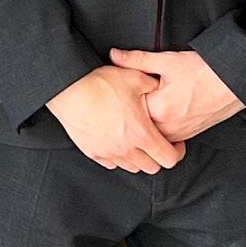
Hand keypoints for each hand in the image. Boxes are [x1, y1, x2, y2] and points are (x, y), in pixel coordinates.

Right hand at [45, 65, 183, 173]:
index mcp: (141, 134)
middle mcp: (126, 149)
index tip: (175, 143)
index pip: (169, 158)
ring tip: (137, 141)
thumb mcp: (135, 78)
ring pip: (132, 168)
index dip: (177, 152)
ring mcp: (108, 153)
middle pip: (152, 168)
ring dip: (139, 158)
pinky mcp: (93, 153)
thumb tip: (164, 88)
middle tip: (157, 141)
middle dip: (158, 156)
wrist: (68, 89)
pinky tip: (118, 142)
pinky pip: (112, 164)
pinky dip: (119, 157)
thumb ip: (155, 86)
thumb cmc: (100, 84)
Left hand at [110, 48, 244, 140]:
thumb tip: (114, 55)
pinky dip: (159, 126)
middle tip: (128, 97)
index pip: (129, 109)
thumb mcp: (167, 61)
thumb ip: (137, 60)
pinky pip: (166, 135)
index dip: (122, 97)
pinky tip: (160, 111)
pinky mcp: (188, 134)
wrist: (235, 82)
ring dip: (147, 120)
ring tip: (144, 104)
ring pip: (152, 132)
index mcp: (159, 110)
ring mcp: (179, 134)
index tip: (120, 87)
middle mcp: (168, 128)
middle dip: (132, 111)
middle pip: (139, 124)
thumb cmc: (204, 71)